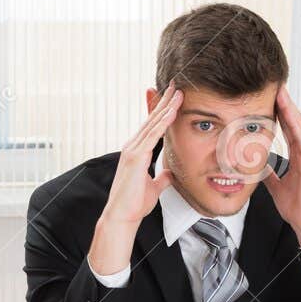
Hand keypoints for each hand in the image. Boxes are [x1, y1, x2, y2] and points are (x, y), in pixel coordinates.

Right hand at [87, 86, 181, 276]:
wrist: (122, 216)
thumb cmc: (134, 204)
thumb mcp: (154, 187)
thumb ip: (161, 178)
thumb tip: (170, 173)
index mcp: (137, 152)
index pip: (152, 126)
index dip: (162, 111)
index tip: (173, 97)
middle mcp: (133, 147)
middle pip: (152, 119)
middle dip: (164, 101)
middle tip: (176, 85)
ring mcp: (133, 150)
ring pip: (152, 123)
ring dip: (166, 106)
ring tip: (178, 91)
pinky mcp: (135, 157)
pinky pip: (153, 135)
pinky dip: (163, 122)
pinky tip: (172, 111)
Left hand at [265, 86, 300, 278]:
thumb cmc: (297, 205)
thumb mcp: (275, 185)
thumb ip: (268, 172)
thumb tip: (256, 165)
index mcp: (296, 155)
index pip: (285, 127)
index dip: (277, 110)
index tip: (268, 95)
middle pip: (292, 121)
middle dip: (283, 102)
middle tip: (274, 83)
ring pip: (298, 126)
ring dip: (289, 107)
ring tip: (281, 90)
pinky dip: (296, 124)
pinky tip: (289, 112)